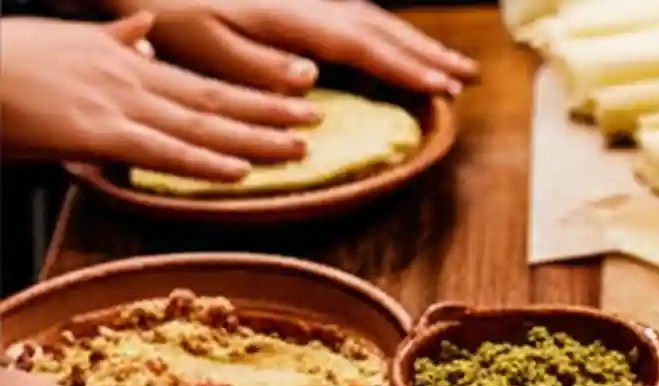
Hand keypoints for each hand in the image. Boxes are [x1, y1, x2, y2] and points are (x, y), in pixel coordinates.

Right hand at [0, 14, 314, 180]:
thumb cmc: (5, 60)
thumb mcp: (67, 39)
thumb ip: (111, 39)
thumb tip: (141, 34)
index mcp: (125, 58)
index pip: (202, 80)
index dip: (252, 95)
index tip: (293, 102)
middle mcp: (131, 78)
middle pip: (215, 100)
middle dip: (270, 113)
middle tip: (318, 122)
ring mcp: (118, 104)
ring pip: (201, 125)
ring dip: (254, 139)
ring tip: (300, 148)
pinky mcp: (96, 132)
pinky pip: (162, 151)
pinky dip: (204, 161)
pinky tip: (240, 171)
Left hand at [106, 0, 477, 95]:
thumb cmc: (174, 11)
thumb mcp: (206, 44)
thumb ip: (259, 65)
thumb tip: (313, 77)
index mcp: (293, 18)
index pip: (363, 46)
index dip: (406, 68)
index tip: (443, 88)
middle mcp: (311, 2)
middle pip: (382, 29)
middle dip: (428, 54)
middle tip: (468, 77)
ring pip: (376, 18)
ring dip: (416, 43)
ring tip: (450, 64)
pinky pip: (360, 14)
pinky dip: (389, 32)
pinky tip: (399, 43)